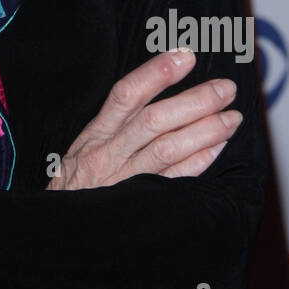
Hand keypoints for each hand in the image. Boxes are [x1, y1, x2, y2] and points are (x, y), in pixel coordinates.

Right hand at [47, 47, 242, 190]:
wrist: (57, 233)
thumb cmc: (76, 184)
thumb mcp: (85, 148)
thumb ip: (115, 124)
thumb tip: (156, 89)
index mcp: (94, 134)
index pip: (126, 94)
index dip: (157, 73)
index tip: (186, 56)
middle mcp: (107, 154)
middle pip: (154, 120)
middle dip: (195, 100)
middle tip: (226, 88)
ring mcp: (122, 181)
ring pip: (167, 149)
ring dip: (205, 130)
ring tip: (232, 118)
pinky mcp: (138, 205)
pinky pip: (173, 181)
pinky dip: (198, 163)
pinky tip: (218, 148)